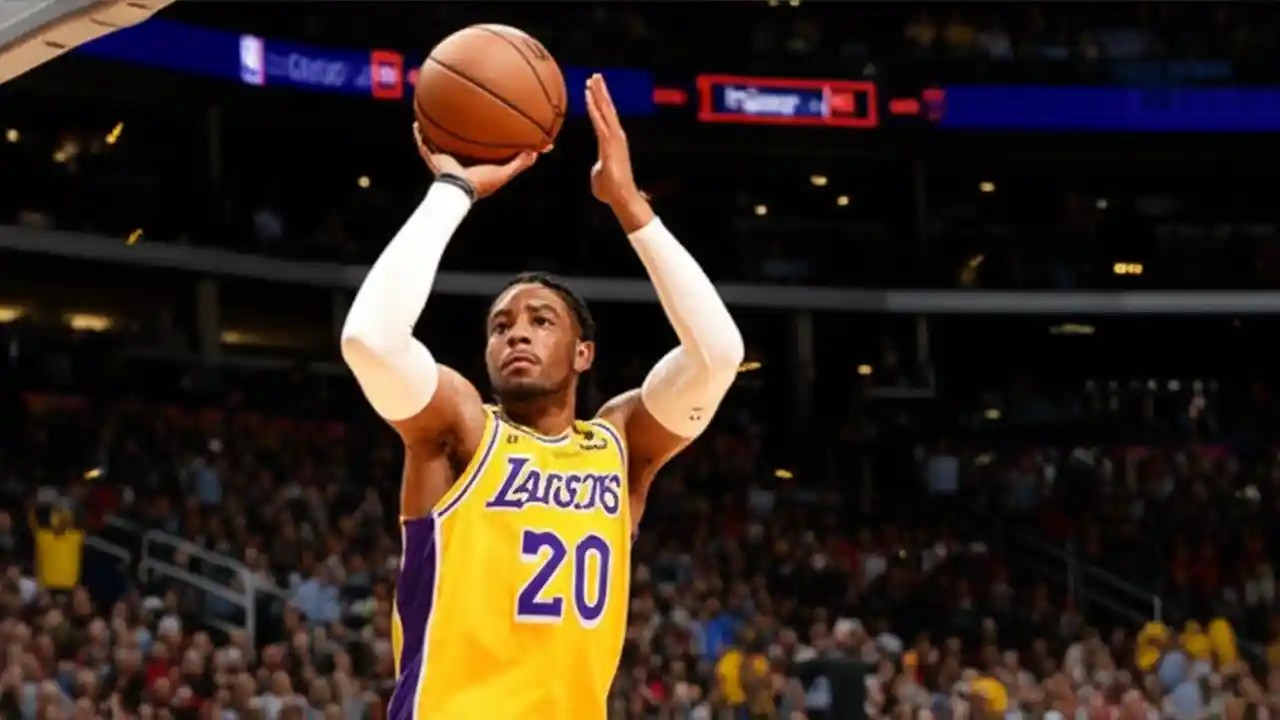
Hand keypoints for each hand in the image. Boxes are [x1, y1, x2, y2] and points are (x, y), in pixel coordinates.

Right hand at [413, 122, 536, 198]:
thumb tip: (536, 151)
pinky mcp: (433, 159)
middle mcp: (459, 162)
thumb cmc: (482, 183)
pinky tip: (416, 123)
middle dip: (458, 134)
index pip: (479, 151)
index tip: (489, 128)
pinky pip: (423, 145)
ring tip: (435, 116)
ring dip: (437, 133)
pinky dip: (419, 136)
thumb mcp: (504, 173)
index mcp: (475, 165)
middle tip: (461, 117)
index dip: (483, 141)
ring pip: (439, 143)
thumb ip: (520, 163)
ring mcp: (445, 160)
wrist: (460, 189)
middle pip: (458, 145)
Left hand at [585, 73, 653, 231]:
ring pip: (605, 111)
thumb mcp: (600, 174)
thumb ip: (599, 167)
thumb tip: (598, 169)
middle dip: (601, 91)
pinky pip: (599, 120)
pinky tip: (588, 96)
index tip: (594, 89)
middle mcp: (615, 136)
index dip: (599, 102)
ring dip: (599, 94)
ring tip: (593, 78)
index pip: (604, 118)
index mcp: (611, 141)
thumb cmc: (610, 190)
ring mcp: (614, 138)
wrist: (621, 197)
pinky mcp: (610, 142)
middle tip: (595, 75)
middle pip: (607, 109)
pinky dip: (594, 108)